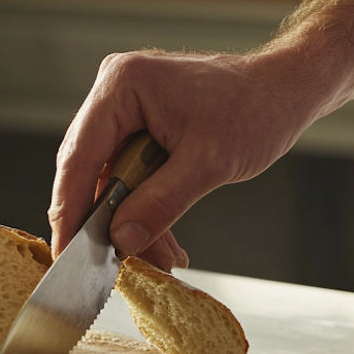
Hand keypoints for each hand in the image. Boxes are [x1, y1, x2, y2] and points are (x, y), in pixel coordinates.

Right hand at [49, 47, 324, 270]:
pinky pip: (132, 174)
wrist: (287, 90)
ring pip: (112, 179)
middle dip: (107, 223)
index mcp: (122, 86)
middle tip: (112, 268)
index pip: (79, 158)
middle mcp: (116, 92)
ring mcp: (128, 109)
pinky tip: (166, 242)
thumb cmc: (256, 109)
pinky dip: (147, 207)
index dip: (70, 212)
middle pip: (89, 170)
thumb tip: (122, 240)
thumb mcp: (209, 164)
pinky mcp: (142, 126)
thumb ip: (161, 203)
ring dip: (133, 222)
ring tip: (162, 260)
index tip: (66, 255)